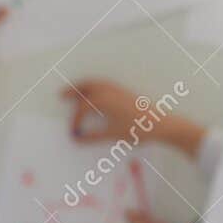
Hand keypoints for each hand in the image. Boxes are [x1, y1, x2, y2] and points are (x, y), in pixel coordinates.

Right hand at [63, 79, 208, 156]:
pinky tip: (94, 93)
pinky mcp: (124, 92)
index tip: (74, 133)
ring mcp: (117, 90)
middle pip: (86, 87)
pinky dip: (95, 85)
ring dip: (83, 85)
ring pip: (96, 83)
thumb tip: (77, 139)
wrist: (161, 124)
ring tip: (75, 90)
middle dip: (73, 91)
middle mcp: (109, 92)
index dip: (75, 121)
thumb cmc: (136, 130)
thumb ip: (92, 137)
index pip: (82, 109)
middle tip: (61, 94)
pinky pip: (105, 84)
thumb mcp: (111, 136)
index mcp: (103, 101)